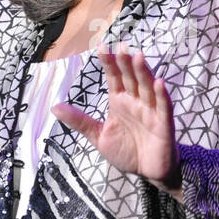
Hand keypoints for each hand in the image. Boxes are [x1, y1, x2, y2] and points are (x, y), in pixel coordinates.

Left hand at [51, 41, 182, 198]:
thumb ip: (80, 121)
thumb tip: (54, 106)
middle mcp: (135, 101)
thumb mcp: (98, 136)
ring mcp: (150, 111)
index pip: (114, 77)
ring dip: (143, 72)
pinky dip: (162, 95)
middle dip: (125, 62)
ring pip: (147, 87)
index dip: (109, 63)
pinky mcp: (163, 123)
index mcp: (119, 101)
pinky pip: (164, 106)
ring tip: (138, 56)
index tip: (101, 47)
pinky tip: (159, 82)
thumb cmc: (126, 151)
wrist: (147, 173)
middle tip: (121, 45)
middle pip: (130, 78)